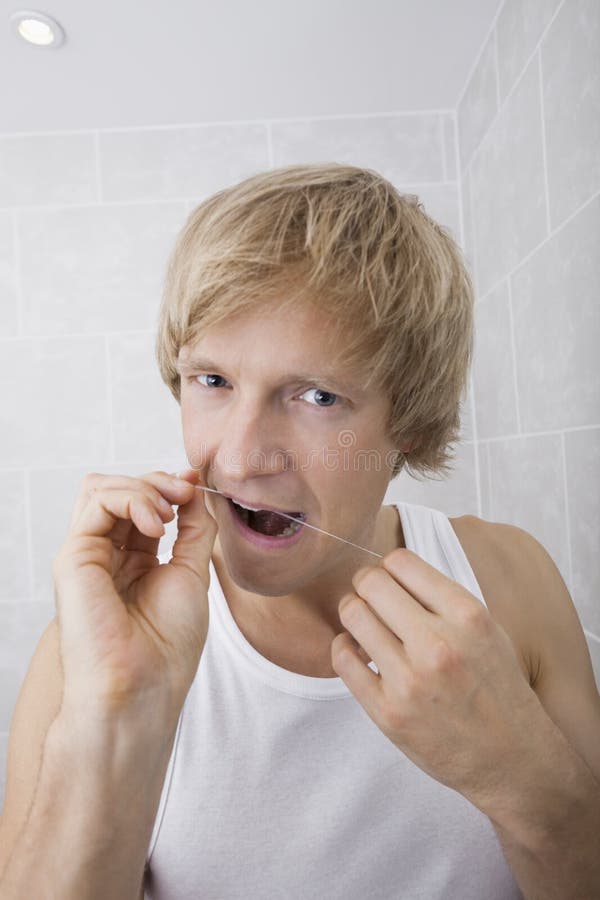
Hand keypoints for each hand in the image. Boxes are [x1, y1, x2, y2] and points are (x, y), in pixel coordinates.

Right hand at [52, 468, 216, 723]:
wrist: (144, 687)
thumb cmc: (167, 645)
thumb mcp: (192, 572)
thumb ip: (193, 529)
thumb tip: (193, 489)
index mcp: (133, 560)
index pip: (141, 503)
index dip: (169, 488)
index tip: (196, 488)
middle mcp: (106, 554)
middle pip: (119, 489)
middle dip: (158, 481)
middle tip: (186, 492)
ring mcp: (87, 554)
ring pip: (102, 488)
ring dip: (144, 487)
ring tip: (169, 513)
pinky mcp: (73, 557)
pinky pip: (97, 501)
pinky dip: (132, 498)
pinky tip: (157, 524)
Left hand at [331, 548, 540, 807]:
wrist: (512, 758)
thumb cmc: (497, 689)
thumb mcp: (487, 631)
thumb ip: (442, 600)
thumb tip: (391, 571)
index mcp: (467, 616)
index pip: (401, 561)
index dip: (390, 567)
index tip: (391, 580)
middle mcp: (438, 644)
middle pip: (370, 583)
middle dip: (365, 585)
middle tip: (371, 598)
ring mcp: (410, 680)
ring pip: (353, 615)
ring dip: (353, 613)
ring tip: (365, 623)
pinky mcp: (387, 712)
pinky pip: (342, 658)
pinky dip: (344, 647)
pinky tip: (358, 651)